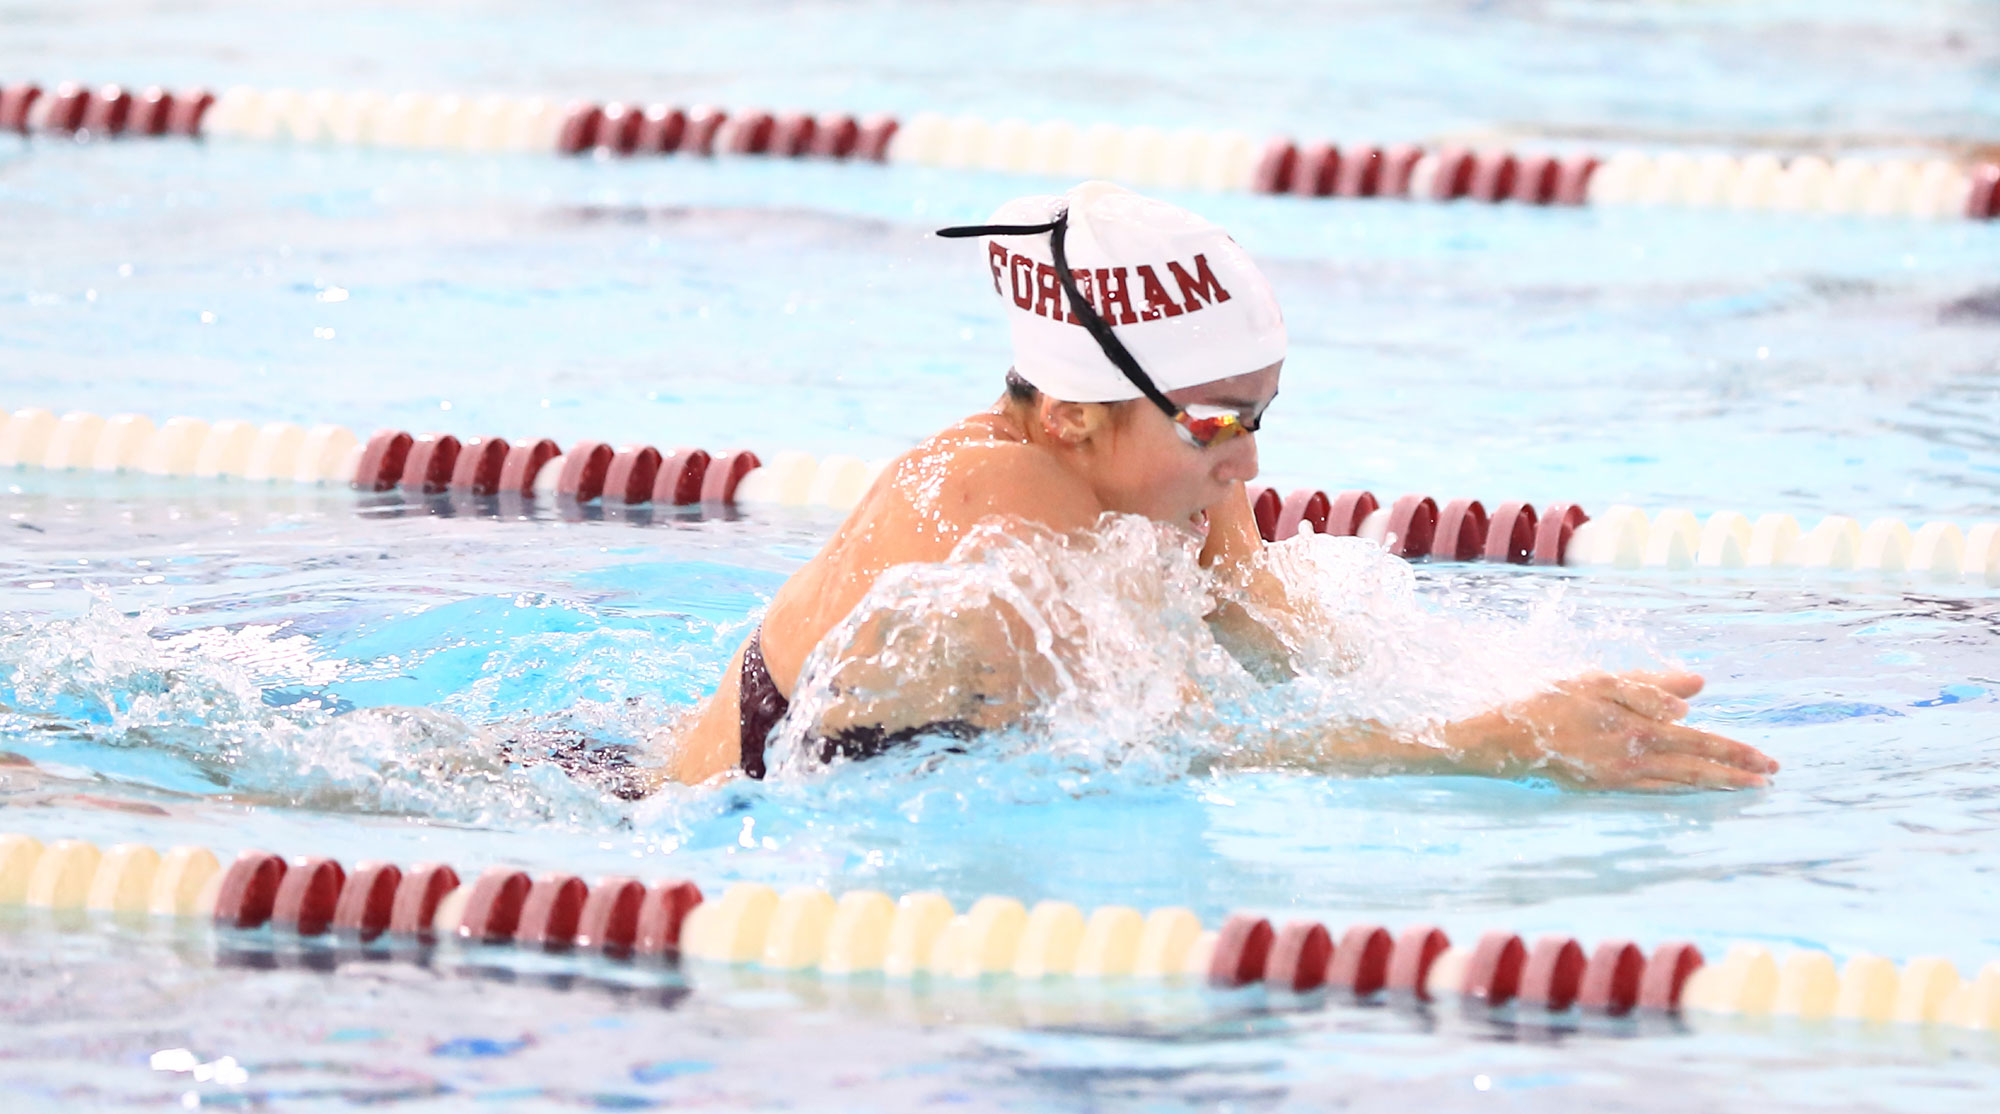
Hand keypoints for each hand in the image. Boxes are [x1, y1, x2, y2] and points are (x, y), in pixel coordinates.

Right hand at [1458, 670, 1777, 791]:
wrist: (1508, 741)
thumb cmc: (1551, 702)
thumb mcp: (1599, 681)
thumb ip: (1649, 687)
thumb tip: (1696, 690)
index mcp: (1638, 730)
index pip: (1700, 741)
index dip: (1735, 752)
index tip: (1767, 760)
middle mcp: (1635, 760)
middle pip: (1697, 768)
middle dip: (1736, 773)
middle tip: (1771, 778)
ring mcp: (1621, 778)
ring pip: (1680, 783)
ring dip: (1716, 785)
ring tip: (1745, 787)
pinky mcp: (1606, 786)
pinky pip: (1655, 790)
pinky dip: (1681, 790)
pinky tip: (1692, 789)